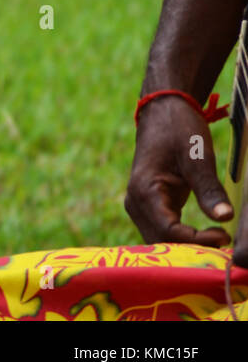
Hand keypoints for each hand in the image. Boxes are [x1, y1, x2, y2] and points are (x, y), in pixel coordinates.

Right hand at [125, 95, 232, 246]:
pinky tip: (208, 236)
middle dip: (192, 249)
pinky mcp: (150, 206)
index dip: (196, 240)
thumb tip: (225, 218)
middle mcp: (136, 203)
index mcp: (144, 190)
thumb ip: (208, 188)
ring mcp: (140, 206)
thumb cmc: (178, 130)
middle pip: (161, 242)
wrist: (162, 112)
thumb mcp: (197, 156)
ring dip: (188, 246)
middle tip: (225, 244)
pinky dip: (185, 238)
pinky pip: (164, 232)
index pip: (168, 230)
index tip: (225, 237)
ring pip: (161, 241)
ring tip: (218, 241)